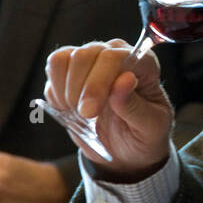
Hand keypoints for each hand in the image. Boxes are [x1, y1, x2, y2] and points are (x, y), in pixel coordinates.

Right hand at [43, 39, 173, 180]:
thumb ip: (136, 106)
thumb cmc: (144, 135)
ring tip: (80, 113)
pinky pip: (53, 68)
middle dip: (80, 89)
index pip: (114, 57)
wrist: (126, 149)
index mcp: (144, 64)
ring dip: (65, 91)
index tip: (91, 111)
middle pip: (84, 55)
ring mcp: (92, 58)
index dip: (98, 82)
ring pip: (64, 58)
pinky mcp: (71, 68)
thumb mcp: (149, 128)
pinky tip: (70, 109)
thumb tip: (125, 80)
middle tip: (86, 116)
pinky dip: (55, 92)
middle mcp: (116, 54)